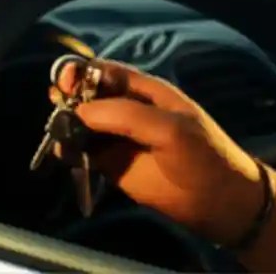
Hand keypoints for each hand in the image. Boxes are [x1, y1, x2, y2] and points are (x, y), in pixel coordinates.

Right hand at [51, 59, 263, 245]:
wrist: (220, 202)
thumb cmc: (203, 155)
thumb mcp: (170, 128)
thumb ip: (126, 115)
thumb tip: (81, 112)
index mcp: (145, 91)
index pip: (106, 73)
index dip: (82, 73)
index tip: (64, 82)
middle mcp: (127, 110)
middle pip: (88, 96)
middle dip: (69, 98)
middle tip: (55, 106)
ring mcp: (119, 138)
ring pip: (82, 125)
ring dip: (65, 125)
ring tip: (55, 132)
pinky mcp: (113, 165)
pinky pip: (84, 153)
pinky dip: (69, 152)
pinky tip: (61, 154)